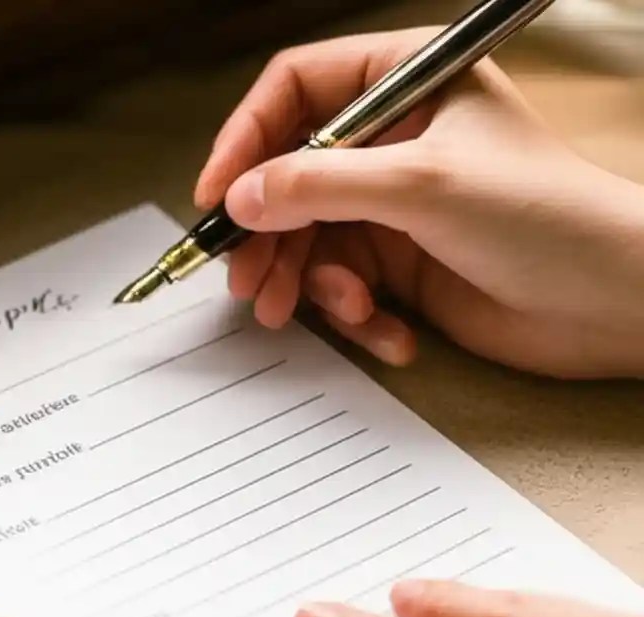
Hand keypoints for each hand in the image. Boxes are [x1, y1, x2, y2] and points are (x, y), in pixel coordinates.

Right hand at [196, 28, 643, 379]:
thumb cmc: (544, 217)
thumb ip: (318, 186)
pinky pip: (343, 281)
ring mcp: (395, 201)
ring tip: (294, 312)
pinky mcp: (402, 260)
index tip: (216, 194)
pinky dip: (352, 311)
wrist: (615, 305)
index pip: (295, 91)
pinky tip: (385, 330)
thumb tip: (239, 199)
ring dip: (301, 280)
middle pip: (289, 173)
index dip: (245, 138)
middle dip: (266, 232)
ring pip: (307, 235)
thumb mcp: (419, 186)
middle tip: (245, 279)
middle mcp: (392, 138)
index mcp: (403, 83)